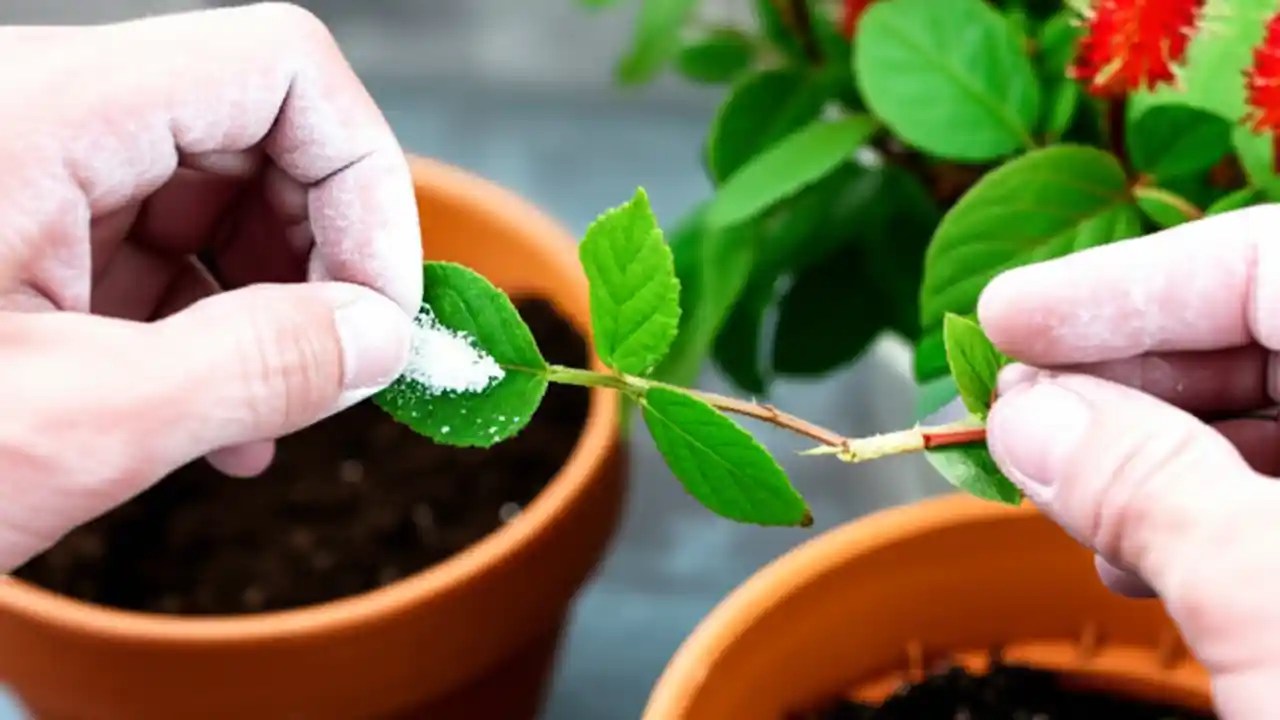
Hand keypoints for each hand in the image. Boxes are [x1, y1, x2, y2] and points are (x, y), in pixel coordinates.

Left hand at [0, 4, 419, 570]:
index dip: (366, 181)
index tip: (384, 308)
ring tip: (277, 411)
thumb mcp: (75, 422)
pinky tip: (221, 414)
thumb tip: (380, 339)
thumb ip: (256, 368)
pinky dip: (212, 322)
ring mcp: (27, 170)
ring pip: (215, 191)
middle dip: (325, 250)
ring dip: (274, 298)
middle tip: (343, 365)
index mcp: (42, 114)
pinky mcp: (18, 228)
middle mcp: (38, 115)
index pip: (281, 70)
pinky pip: (156, 245)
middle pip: (258, 127)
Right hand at [979, 205, 1279, 719]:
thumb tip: (1028, 413)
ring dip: (1155, 446)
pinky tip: (1138, 543)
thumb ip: (1144, 483)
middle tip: (1017, 412)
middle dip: (1129, 372)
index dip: (1132, 282)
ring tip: (1067, 489)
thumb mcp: (1274, 607)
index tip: (1005, 319)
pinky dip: (1203, 509)